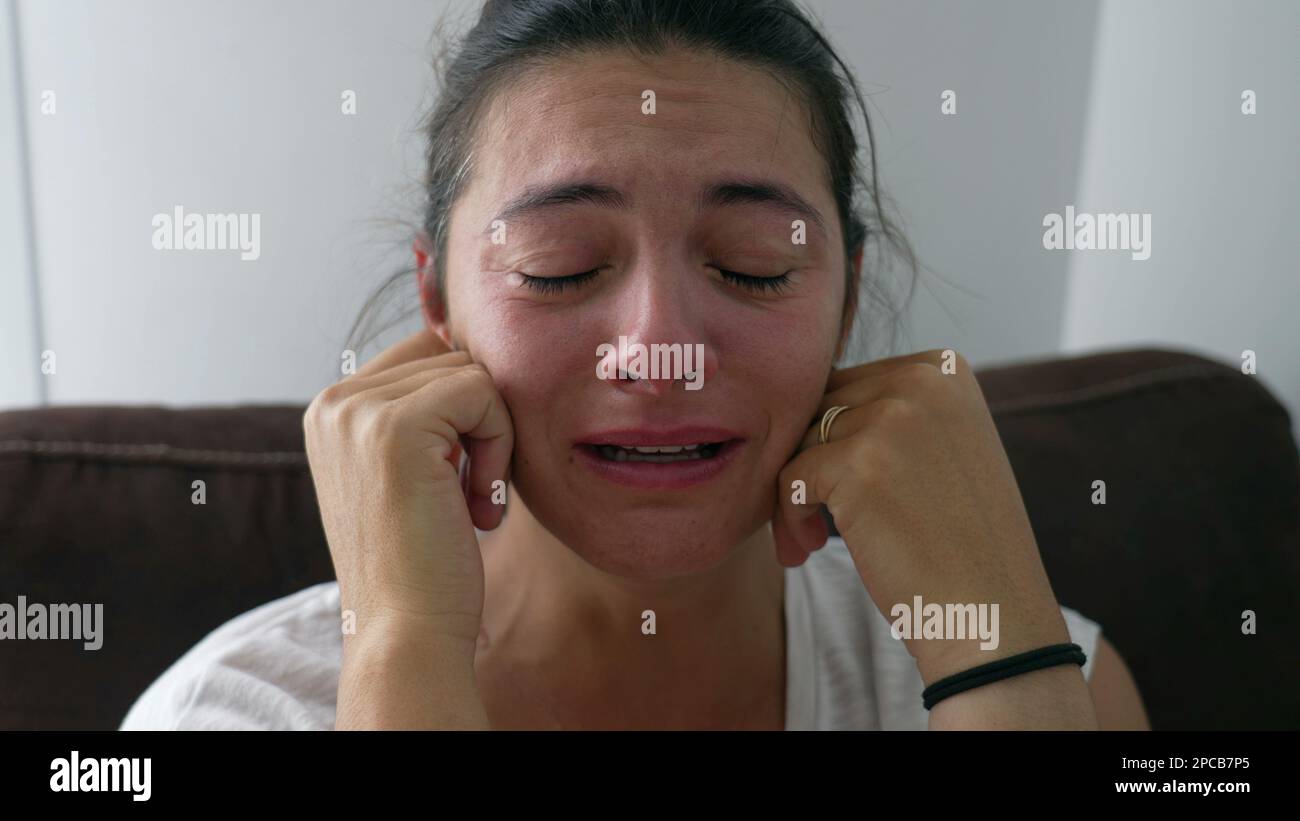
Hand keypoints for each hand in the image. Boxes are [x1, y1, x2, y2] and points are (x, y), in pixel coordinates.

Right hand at [303, 329, 512, 646]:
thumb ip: (425, 413)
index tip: (457, 478)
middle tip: (466, 500)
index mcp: (331, 410)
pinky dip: (499, 449)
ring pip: (473, 376)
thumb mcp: (412, 473)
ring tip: (467, 506)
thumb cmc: (424, 563)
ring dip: (494, 443)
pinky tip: (477, 506)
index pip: (428, 354)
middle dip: (482, 428)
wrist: (407, 632)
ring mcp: (357, 412)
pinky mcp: (395, 427)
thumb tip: (474, 353)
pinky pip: (485, 394)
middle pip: (453, 361)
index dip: (468, 409)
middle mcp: (333, 401)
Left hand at [771, 350, 1073, 686]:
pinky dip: (787, 517)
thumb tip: (800, 399)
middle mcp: (923, 379)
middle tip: (811, 522)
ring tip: (811, 540)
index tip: (837, 492)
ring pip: (798, 442)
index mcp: (945, 369)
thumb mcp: (940, 449)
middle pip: (817, 407)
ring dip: (791, 495)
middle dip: (804, 464)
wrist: (991, 616)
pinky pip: (788, 477)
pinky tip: (809, 549)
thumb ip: (888, 413)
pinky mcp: (859, 464)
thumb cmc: (957, 542)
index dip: (827, 440)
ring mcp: (892, 418)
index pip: (846, 384)